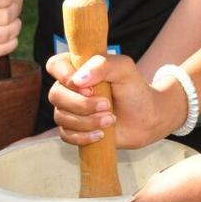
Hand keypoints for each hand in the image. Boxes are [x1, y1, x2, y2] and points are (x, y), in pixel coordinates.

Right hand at [47, 51, 173, 149]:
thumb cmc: (134, 89)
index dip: (66, 77)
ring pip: (60, 117)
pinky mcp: (73, 129)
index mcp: (77, 66)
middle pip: (55, 95)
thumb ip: (103, 65)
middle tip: (107, 105)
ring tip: (110, 119)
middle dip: (82, 104)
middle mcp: (69, 87)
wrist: (145, 118)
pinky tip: (101, 134)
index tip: (89, 87)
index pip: (55, 65)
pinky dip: (83, 136)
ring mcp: (69, 109)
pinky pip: (65, 135)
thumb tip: (78, 81)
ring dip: (87, 121)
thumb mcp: (124, 69)